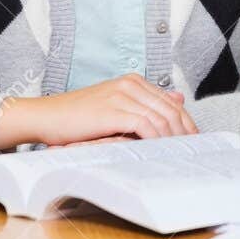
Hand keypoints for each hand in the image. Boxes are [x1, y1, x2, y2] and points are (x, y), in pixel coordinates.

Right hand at [0, 74, 198, 149]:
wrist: (44, 117)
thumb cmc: (77, 118)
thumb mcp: (114, 108)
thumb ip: (144, 104)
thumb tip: (177, 99)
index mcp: (132, 81)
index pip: (171, 102)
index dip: (186, 123)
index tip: (195, 142)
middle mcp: (130, 84)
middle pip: (171, 110)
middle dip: (186, 132)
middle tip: (195, 152)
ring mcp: (122, 96)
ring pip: (162, 118)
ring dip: (174, 139)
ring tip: (182, 157)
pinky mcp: (114, 111)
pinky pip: (146, 126)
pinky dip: (158, 140)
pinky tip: (161, 153)